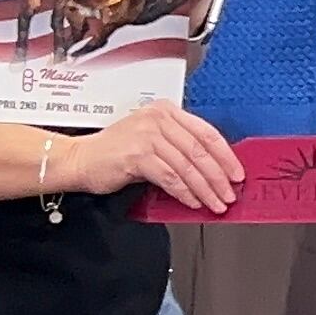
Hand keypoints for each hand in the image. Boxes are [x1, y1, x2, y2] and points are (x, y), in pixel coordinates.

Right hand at [54, 101, 245, 213]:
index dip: (226, 155)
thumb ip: (179, 146)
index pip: (206, 133)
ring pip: (187, 166)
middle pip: (200, 150)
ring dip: (205, 188)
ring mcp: (147, 136)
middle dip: (219, 176)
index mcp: (166, 111)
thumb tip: (212, 169)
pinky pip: (170, 177)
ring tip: (215, 203)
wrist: (79, 159)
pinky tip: (193, 201)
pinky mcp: (137, 155)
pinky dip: (185, 192)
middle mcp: (158, 119)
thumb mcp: (151, 140)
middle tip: (229, 193)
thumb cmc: (115, 152)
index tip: (237, 173)